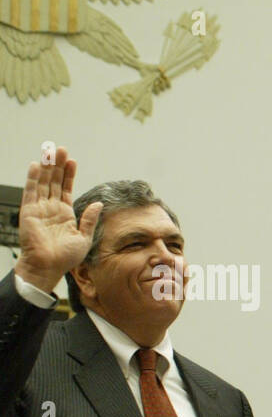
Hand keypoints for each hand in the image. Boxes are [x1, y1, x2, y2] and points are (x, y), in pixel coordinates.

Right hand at [13, 146, 101, 294]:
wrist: (48, 267)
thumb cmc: (65, 258)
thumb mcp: (84, 238)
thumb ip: (90, 220)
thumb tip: (98, 204)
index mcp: (65, 214)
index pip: (66, 189)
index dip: (69, 174)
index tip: (72, 161)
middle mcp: (51, 209)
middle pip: (54, 182)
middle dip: (58, 165)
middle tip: (61, 149)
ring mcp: (39, 208)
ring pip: (43, 183)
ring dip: (47, 167)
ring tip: (51, 151)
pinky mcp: (29, 211)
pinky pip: (31, 191)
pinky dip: (33, 178)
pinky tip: (37, 166)